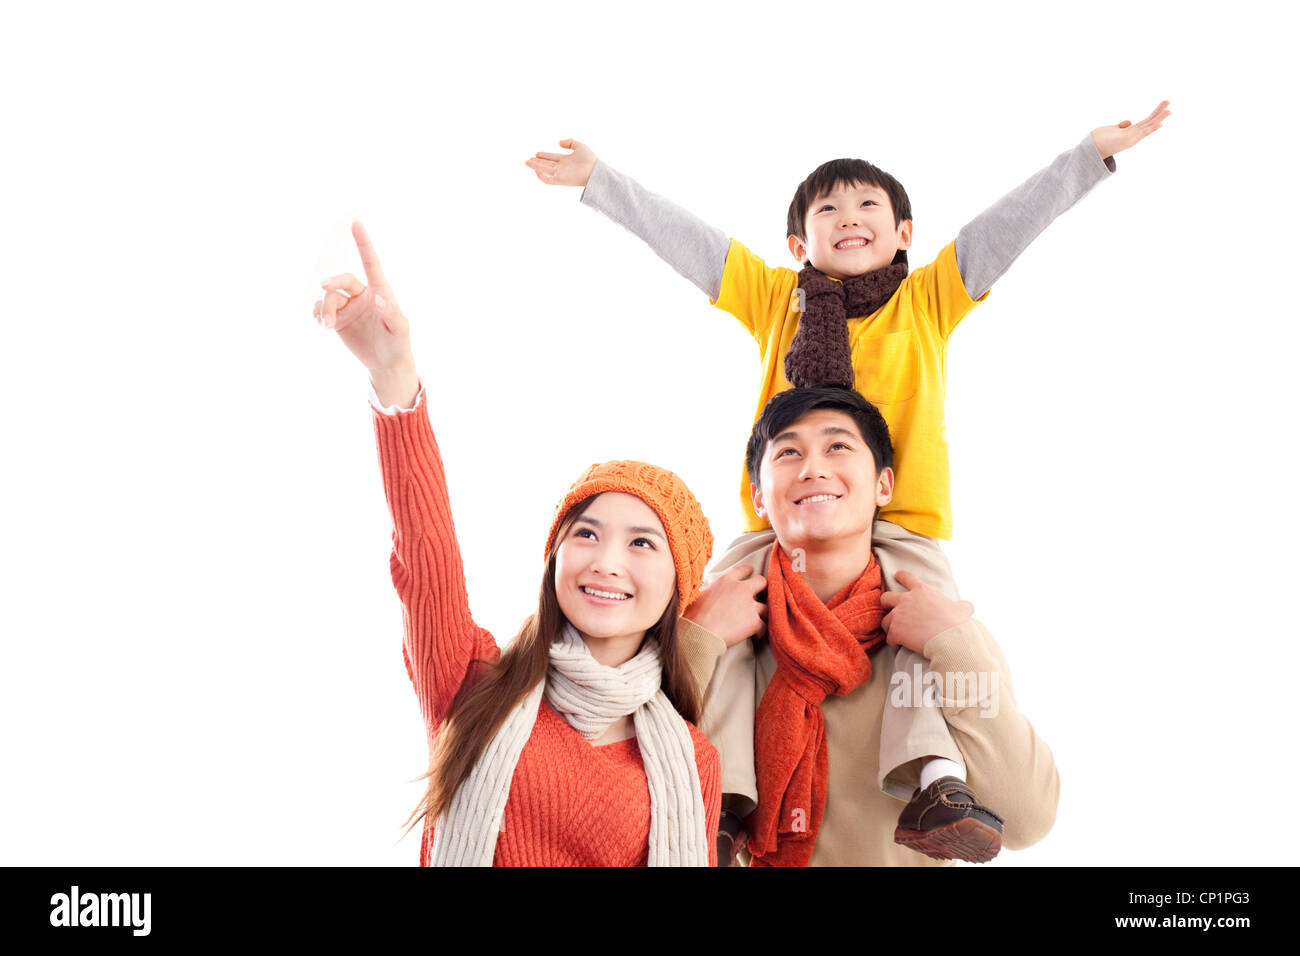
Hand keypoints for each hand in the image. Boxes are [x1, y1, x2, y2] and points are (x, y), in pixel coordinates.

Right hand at [313, 223, 416, 404]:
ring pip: (330, 298)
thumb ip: (391, 313)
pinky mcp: (338, 319)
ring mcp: (349, 306)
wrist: (386, 364)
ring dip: (324, 308)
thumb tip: (378, 298)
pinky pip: (321, 309)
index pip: (371, 263)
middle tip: (324, 287)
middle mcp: (362, 295)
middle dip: (333, 283)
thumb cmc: (399, 344)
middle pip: (343, 281)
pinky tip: (321, 323)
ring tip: (325, 324)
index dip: (364, 244)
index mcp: (380, 291)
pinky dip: (318, 313)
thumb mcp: (400, 330)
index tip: (357, 224)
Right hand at [525, 138, 596, 186]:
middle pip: (546, 164)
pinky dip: (542, 177)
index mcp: (566, 160)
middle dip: (537, 162)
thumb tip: (558, 142)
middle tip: (528, 160)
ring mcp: (561, 174)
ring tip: (528, 163)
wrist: (595, 171)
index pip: (552, 158)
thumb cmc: (590, 160)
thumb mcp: (579, 146)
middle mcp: (562, 167)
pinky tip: (536, 171)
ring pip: (545, 171)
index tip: (536, 153)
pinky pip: (549, 180)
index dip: (544, 155)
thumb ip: (569, 142)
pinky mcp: (561, 180)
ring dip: (536, 167)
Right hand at [682, 563, 767, 647]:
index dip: (748, 572)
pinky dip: (761, 631)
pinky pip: (764, 626)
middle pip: (761, 582)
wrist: (700, 633)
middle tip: (759, 595)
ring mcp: (749, 606)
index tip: (750, 575)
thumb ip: (713, 589)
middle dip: (761, 588)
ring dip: (762, 613)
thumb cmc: (694, 616)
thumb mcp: (701, 594)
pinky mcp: (754, 622)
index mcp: (726, 580)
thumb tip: (712, 591)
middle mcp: (741, 589)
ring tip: (758, 619)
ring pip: (766, 606)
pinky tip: (756, 634)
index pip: (744, 570)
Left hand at [879, 571, 973, 654]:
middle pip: (885, 598)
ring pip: (885, 621)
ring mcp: (898, 615)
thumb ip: (961, 605)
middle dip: (887, 605)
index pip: (906, 577)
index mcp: (922, 590)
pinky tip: (899, 648)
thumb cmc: (958, 624)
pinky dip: (894, 644)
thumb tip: (967, 607)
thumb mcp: (963, 609)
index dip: (900, 576)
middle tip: (893, 612)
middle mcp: (906, 600)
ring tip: (899, 635)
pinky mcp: (895, 631)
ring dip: (891, 628)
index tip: (897, 576)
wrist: (950, 640)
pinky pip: (889, 638)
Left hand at [1091, 100, 1170, 159]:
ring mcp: (1131, 138)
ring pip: (1148, 126)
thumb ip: (1121, 126)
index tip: (1163, 107)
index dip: (1154, 114)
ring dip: (1159, 118)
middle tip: (1169, 102)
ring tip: (1169, 110)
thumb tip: (1129, 122)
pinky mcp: (1127, 140)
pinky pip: (1141, 133)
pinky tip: (1160, 124)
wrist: (1091, 149)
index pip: (1145, 121)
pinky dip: (1151, 128)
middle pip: (1149, 122)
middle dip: (1159, 112)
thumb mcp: (1112, 129)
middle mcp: (1132, 136)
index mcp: (1130, 132)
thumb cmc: (1100, 140)